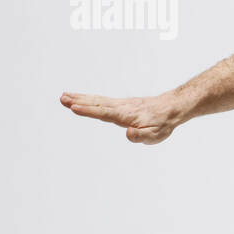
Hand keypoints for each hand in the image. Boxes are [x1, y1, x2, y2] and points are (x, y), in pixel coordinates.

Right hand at [59, 92, 182, 143]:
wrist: (171, 108)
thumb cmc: (162, 124)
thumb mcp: (155, 135)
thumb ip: (141, 136)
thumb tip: (128, 133)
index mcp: (126, 115)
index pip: (104, 113)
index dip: (89, 111)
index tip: (74, 107)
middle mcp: (120, 107)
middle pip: (97, 104)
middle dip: (79, 102)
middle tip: (62, 99)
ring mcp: (119, 104)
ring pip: (97, 100)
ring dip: (80, 98)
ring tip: (64, 96)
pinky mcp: (120, 104)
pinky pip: (101, 100)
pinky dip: (89, 98)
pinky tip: (80, 98)